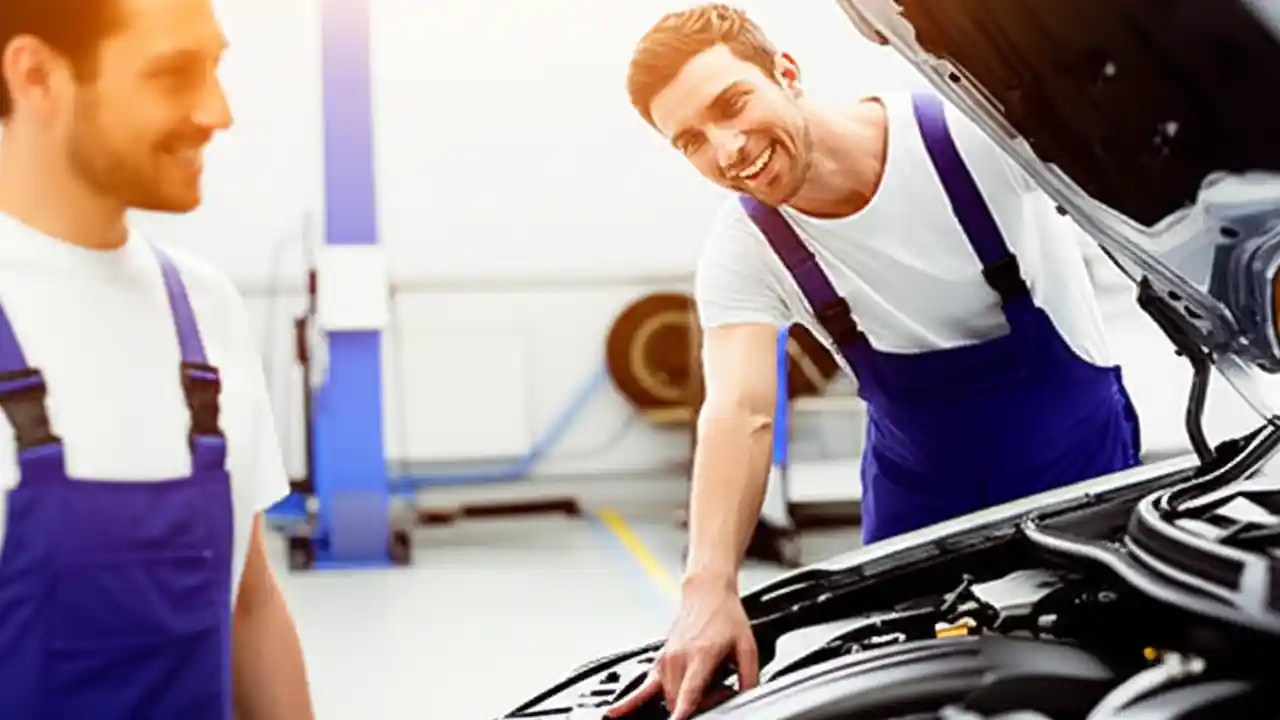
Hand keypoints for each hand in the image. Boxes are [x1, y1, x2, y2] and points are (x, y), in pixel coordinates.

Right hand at [606, 577, 758, 718]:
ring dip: (684, 703)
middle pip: (679, 702)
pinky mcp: (659, 662)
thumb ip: (749, 679)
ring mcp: (665, 661)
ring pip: (667, 699)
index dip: (684, 713)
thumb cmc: (725, 616)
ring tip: (708, 684)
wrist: (706, 592)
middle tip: (720, 690)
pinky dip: (627, 702)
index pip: (689, 693)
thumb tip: (749, 700)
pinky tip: (613, 713)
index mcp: (700, 655)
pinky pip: (640, 687)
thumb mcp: (748, 647)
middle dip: (698, 708)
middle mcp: (678, 659)